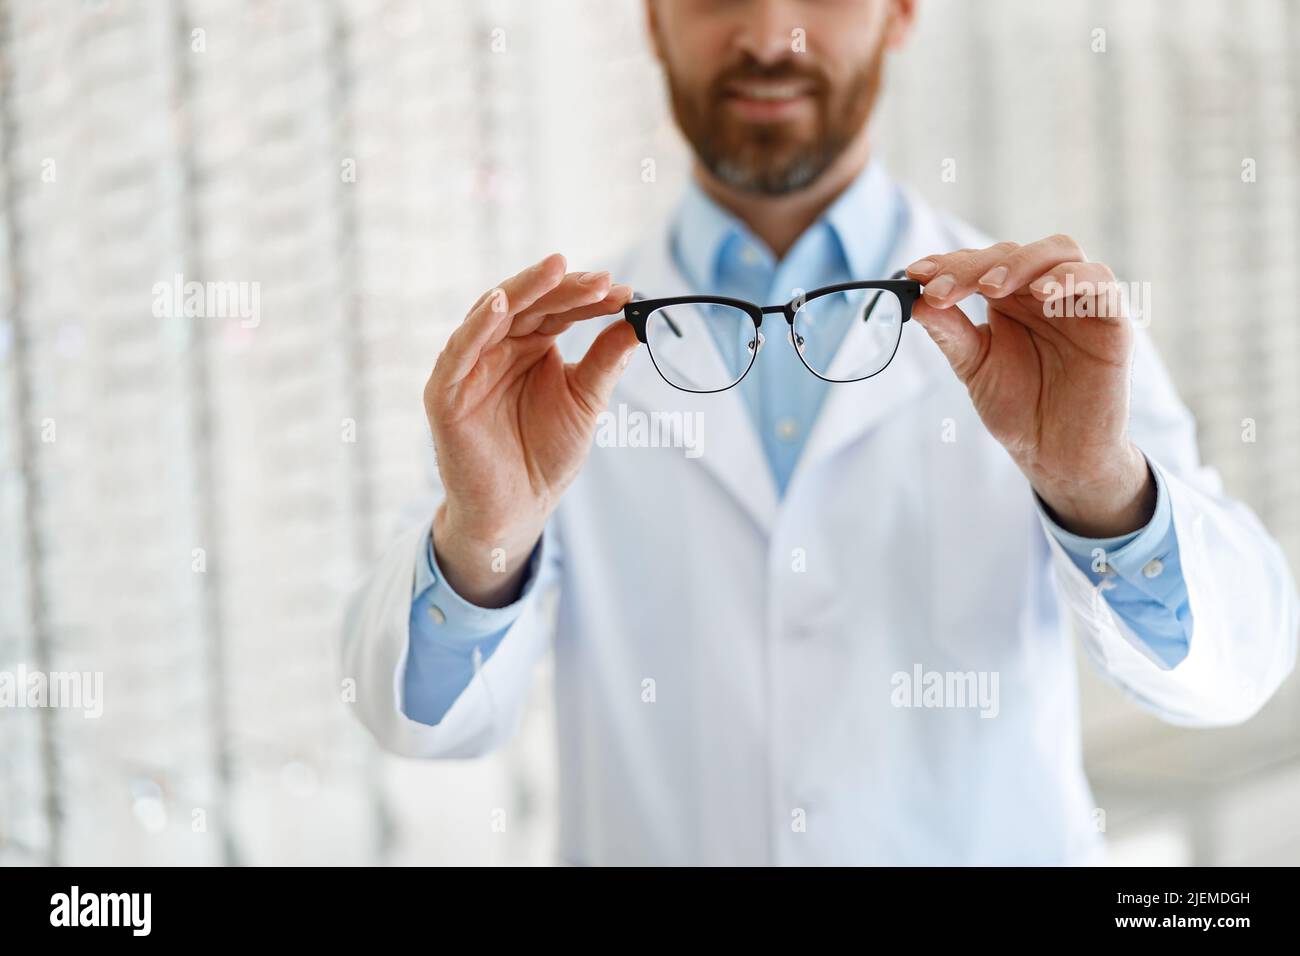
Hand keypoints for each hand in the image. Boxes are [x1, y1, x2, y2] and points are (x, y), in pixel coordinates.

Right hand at [424, 253, 638, 605]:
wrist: (518, 509)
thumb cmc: (546, 456)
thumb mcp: (585, 402)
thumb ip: (605, 362)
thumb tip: (636, 321)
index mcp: (529, 345)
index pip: (556, 308)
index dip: (587, 297)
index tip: (623, 291)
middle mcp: (497, 347)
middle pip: (529, 303)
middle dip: (563, 288)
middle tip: (600, 280)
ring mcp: (469, 366)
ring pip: (493, 314)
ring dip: (524, 290)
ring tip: (555, 269)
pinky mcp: (446, 391)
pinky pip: (459, 349)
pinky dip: (478, 324)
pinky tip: (501, 303)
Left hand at [905, 235, 1154, 538]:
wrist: (1057, 454)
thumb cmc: (1020, 409)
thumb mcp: (974, 367)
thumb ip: (950, 332)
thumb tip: (916, 300)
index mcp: (1012, 298)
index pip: (982, 263)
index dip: (949, 263)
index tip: (915, 273)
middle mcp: (1045, 293)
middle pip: (1016, 252)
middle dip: (974, 266)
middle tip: (943, 290)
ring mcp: (1079, 303)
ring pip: (1060, 252)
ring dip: (1020, 264)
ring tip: (989, 288)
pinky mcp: (1111, 321)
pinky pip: (1101, 283)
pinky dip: (1072, 279)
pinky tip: (1042, 294)